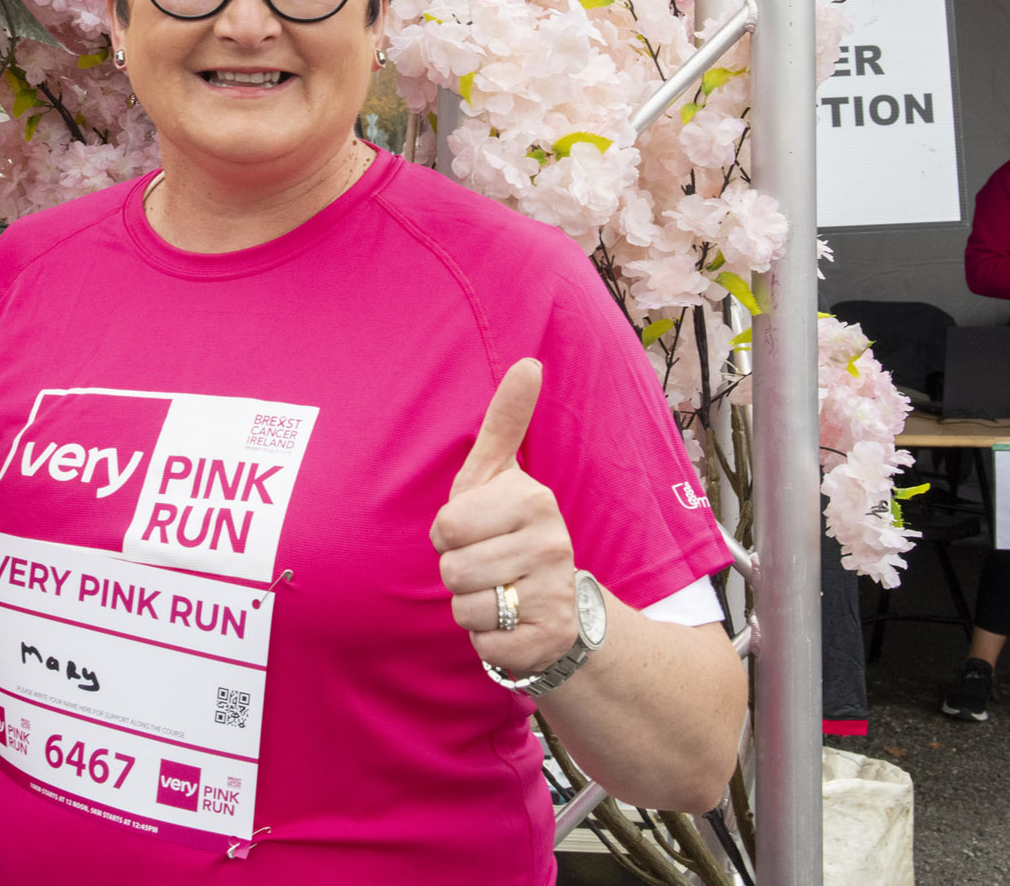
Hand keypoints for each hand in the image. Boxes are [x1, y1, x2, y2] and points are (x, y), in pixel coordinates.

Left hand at [431, 358, 580, 677]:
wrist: (562, 606)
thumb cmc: (510, 531)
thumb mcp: (499, 475)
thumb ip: (506, 420)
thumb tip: (529, 362)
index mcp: (533, 499)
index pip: (446, 526)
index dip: (450, 534)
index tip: (476, 531)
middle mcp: (551, 544)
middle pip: (452, 570)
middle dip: (459, 573)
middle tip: (489, 566)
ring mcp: (554, 593)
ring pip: (465, 609)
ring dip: (472, 607)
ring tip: (500, 593)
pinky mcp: (549, 640)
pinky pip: (485, 647)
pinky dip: (488, 643)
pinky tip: (511, 625)